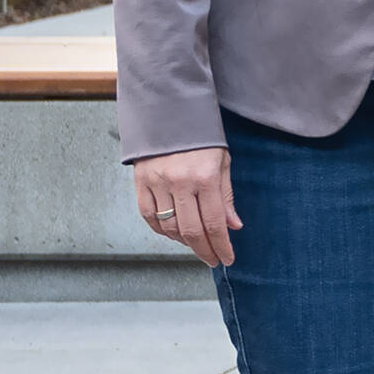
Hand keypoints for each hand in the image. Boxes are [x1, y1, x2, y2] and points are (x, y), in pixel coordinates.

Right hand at [130, 148, 239, 267]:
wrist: (169, 114)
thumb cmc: (201, 138)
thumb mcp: (222, 162)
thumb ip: (226, 196)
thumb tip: (233, 226)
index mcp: (205, 177)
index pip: (214, 223)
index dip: (221, 246)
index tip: (226, 259)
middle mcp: (180, 182)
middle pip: (191, 230)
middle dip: (204, 250)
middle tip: (212, 259)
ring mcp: (157, 182)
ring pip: (168, 226)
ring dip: (183, 241)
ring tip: (196, 244)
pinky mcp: (140, 181)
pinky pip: (148, 215)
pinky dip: (161, 229)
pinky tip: (173, 233)